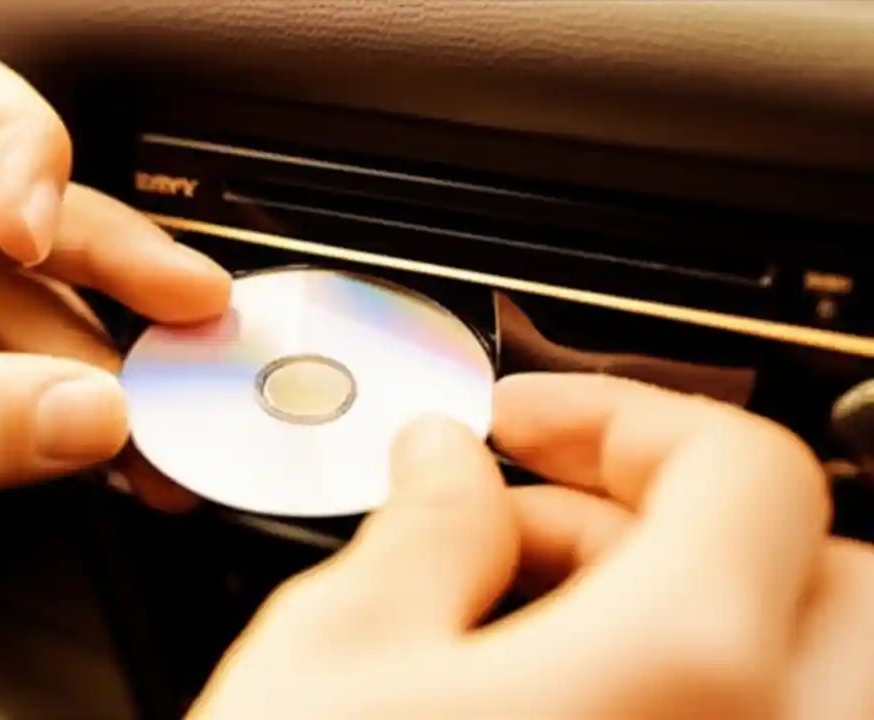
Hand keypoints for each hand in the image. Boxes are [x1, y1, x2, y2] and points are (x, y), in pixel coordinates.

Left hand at [0, 18, 227, 695]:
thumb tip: (89, 410)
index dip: (4, 135)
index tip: (42, 226)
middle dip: (103, 260)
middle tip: (188, 311)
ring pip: (21, 304)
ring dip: (101, 363)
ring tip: (162, 421)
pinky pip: (9, 377)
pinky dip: (67, 415)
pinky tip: (113, 453)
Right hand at [191, 374, 873, 719]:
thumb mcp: (336, 652)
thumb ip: (419, 527)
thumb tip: (446, 465)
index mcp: (685, 673)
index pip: (747, 465)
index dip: (621, 409)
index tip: (521, 421)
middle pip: (809, 564)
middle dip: (660, 510)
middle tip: (527, 513)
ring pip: (785, 659)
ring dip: (660, 596)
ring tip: (500, 611)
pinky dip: (658, 679)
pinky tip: (525, 683)